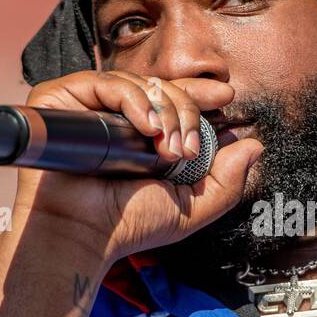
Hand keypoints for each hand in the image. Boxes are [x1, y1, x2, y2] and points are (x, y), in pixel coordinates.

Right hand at [11, 70, 262, 261]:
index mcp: (144, 137)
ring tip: (167, 149)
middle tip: (187, 148)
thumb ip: (227, 180)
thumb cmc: (128, 225)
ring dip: (165, 113)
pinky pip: (106, 82)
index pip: (175, 100)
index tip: (226, 98)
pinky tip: (146, 129)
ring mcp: (89, 107)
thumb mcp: (192, 207)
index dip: (200, 94)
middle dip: (187, 113)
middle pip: (163, 88)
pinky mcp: (62, 99)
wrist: (82, 234)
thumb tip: (254, 145)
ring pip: (140, 84)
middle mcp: (117, 118)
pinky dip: (133, 100)